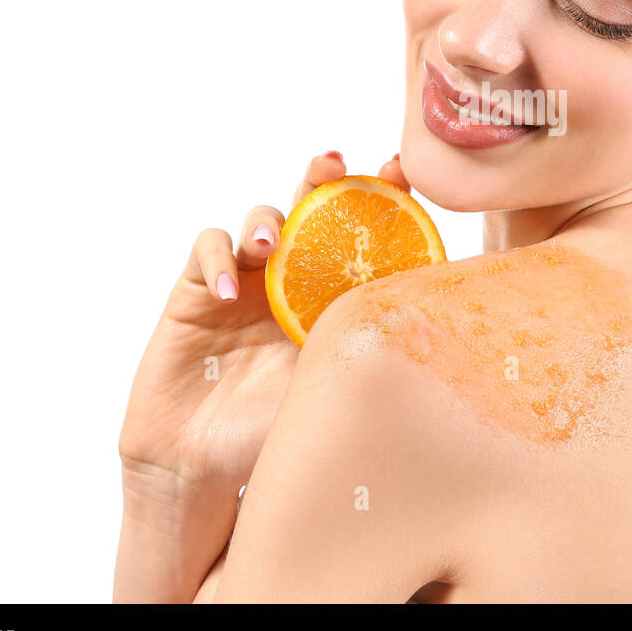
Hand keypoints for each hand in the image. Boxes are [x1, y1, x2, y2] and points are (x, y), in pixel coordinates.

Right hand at [114, 150, 408, 600]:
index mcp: (333, 295)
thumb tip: (436, 329)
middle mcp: (293, 277)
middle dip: (322, 176)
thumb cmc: (273, 434)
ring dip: (267, 221)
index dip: (382, 197)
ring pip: (259, 219)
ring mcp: (244, 279)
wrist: (201, 466)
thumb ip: (367, 354)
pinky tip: (225, 291)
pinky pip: (206, 250)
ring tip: (271, 246)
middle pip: (311, 207)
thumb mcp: (334, 391)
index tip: (401, 173)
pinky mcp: (195, 290)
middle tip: (332, 163)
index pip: (363, 234)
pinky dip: (216, 259)